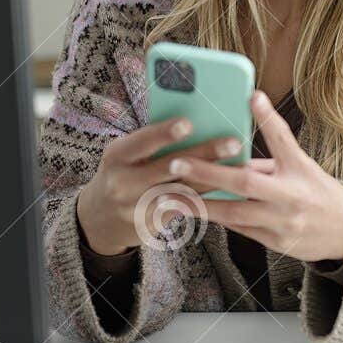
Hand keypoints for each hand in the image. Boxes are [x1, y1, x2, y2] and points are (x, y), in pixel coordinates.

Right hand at [76, 117, 277, 254]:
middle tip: (232, 143)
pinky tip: (231, 189)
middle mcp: (123, 182)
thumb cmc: (122, 172)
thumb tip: (196, 119)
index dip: (164, 133)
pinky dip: (209, 197)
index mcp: (116, 156)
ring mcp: (138, 206)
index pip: (141, 142)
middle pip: (169, 167)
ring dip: (214, 178)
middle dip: (203, 154)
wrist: (100, 217)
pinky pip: (186, 208)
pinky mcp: (153, 224)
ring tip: (242, 165)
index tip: (188, 122)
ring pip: (183, 190)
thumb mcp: (125, 154)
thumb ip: (151, 141)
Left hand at [167, 90, 342, 262]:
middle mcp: (292, 194)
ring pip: (235, 213)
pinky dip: (218, 219)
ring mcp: (284, 221)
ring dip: (201, 205)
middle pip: (246, 183)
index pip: (283, 139)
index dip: (268, 118)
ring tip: (171, 197)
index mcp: (301, 169)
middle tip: (177, 163)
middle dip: (209, 174)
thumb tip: (231, 152)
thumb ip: (269, 161)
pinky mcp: (276, 243)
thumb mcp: (301, 169)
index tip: (251, 96)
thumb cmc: (316, 191)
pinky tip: (194, 212)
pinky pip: (240, 229)